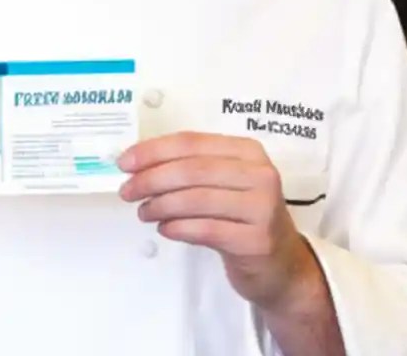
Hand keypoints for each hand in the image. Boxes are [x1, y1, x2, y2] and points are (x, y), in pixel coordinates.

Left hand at [117, 132, 322, 312]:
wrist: (280, 264)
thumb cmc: (244, 218)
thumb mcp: (225, 184)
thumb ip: (190, 169)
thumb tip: (139, 164)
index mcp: (248, 151)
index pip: (191, 143)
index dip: (153, 151)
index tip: (125, 162)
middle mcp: (260, 175)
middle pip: (191, 170)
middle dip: (151, 179)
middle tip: (128, 191)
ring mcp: (262, 208)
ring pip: (196, 200)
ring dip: (160, 205)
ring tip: (144, 212)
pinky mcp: (256, 240)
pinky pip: (205, 230)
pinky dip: (177, 228)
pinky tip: (164, 229)